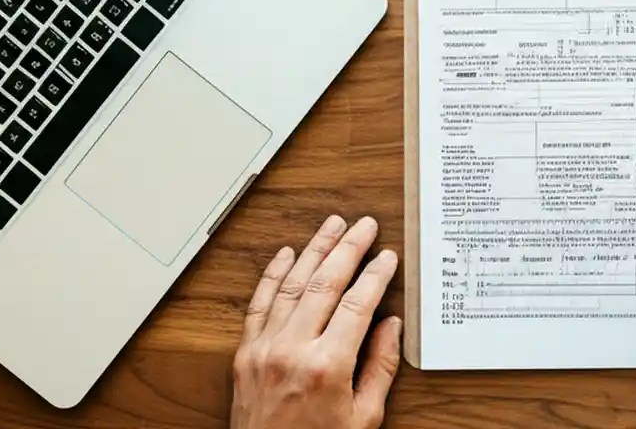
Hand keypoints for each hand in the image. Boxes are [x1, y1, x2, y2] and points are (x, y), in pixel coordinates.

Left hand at [231, 215, 401, 428]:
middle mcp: (293, 351)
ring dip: (314, 250)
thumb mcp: (365, 416)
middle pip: (326, 283)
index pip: (359, 303)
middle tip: (364, 226)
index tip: (387, 257)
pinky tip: (287, 254)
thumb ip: (381, 367)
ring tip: (332, 226)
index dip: (376, 275)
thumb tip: (391, 326)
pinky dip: (273, 275)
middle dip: (348, 248)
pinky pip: (259, 304)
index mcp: (327, 366)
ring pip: (292, 285)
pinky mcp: (245, 354)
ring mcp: (265, 349)